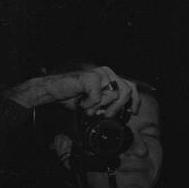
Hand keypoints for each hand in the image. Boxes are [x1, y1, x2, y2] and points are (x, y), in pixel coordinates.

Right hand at [7, 66, 139, 116]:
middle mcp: (107, 73)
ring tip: (87, 107)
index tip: (133, 112)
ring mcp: (100, 73)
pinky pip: (98, 97)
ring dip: (99, 107)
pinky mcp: (92, 77)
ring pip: (113, 95)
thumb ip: (108, 104)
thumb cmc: (73, 97)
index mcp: (111, 78)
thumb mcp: (95, 103)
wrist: (54, 91)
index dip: (135, 100)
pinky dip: (89, 104)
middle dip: (117, 107)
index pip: (130, 86)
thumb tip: (119, 114)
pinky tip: (81, 102)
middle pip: (126, 92)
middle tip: (106, 114)